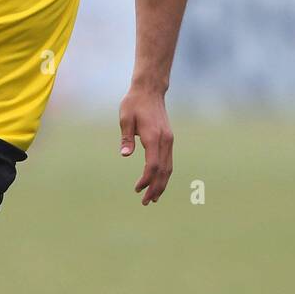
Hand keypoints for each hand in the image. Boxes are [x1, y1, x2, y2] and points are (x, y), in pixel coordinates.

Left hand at [118, 86, 173, 204]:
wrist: (150, 91)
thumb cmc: (134, 103)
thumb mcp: (125, 118)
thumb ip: (126, 138)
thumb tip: (125, 155)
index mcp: (153, 136)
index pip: (152, 165)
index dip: (146, 180)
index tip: (137, 189)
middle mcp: (165, 140)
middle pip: (163, 170)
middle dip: (156, 188)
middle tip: (146, 202)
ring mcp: (169, 140)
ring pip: (168, 168)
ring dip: (162, 184)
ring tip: (154, 198)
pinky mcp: (169, 139)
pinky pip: (169, 161)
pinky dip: (164, 174)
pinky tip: (158, 182)